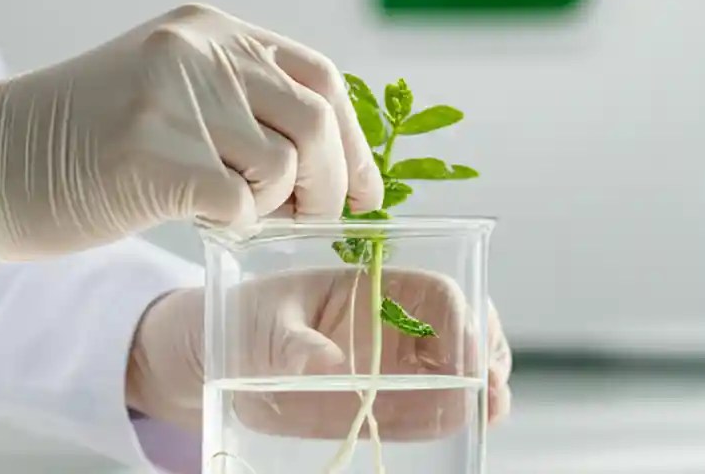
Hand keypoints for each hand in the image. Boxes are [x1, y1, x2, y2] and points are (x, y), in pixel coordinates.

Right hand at [0, 3, 381, 258]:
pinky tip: (198, 218)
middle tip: (308, 219)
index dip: (354, 142)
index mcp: (211, 30)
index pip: (321, 79)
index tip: (367, 191)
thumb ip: (245, 103)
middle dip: (331, 187)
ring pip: (281, 168)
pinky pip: (239, 204)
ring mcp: (173, 97)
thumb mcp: (174, 89)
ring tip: (227, 209)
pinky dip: (234, 226)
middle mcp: (198, 51)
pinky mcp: (150, 153)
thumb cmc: (88, 140)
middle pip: (315, 123)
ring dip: (271, 208)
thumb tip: (338, 164)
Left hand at [125, 271, 512, 439]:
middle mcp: (394, 320)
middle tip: (492, 384)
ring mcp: (397, 361)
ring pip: (463, 361)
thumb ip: (290, 344)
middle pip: (464, 322)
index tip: (464, 356)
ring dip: (487, 379)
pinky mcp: (390, 400)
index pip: (433, 293)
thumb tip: (325, 364)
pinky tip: (475, 419)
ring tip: (491, 406)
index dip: (459, 320)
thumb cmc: (239, 321)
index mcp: (370, 283)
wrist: (212, 361)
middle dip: (488, 348)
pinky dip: (464, 408)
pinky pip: (438, 401)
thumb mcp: (259, 324)